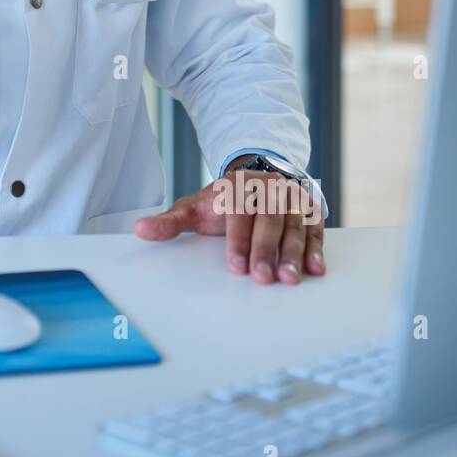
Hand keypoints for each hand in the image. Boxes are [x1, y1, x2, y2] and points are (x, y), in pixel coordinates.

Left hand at [134, 163, 324, 284]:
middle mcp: (267, 190)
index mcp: (237, 187)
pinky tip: (316, 270)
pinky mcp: (309, 212)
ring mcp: (290, 200)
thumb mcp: (194, 208)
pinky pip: (315, 230)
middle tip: (264, 278)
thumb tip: (139, 230)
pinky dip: (317, 249)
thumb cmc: (222, 201)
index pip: (239, 212)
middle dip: (266, 250)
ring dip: (294, 253)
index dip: (238, 239)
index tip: (235, 266)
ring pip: (294, 226)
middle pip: (269, 220)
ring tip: (291, 279)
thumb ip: (169, 222)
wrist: (256, 178)